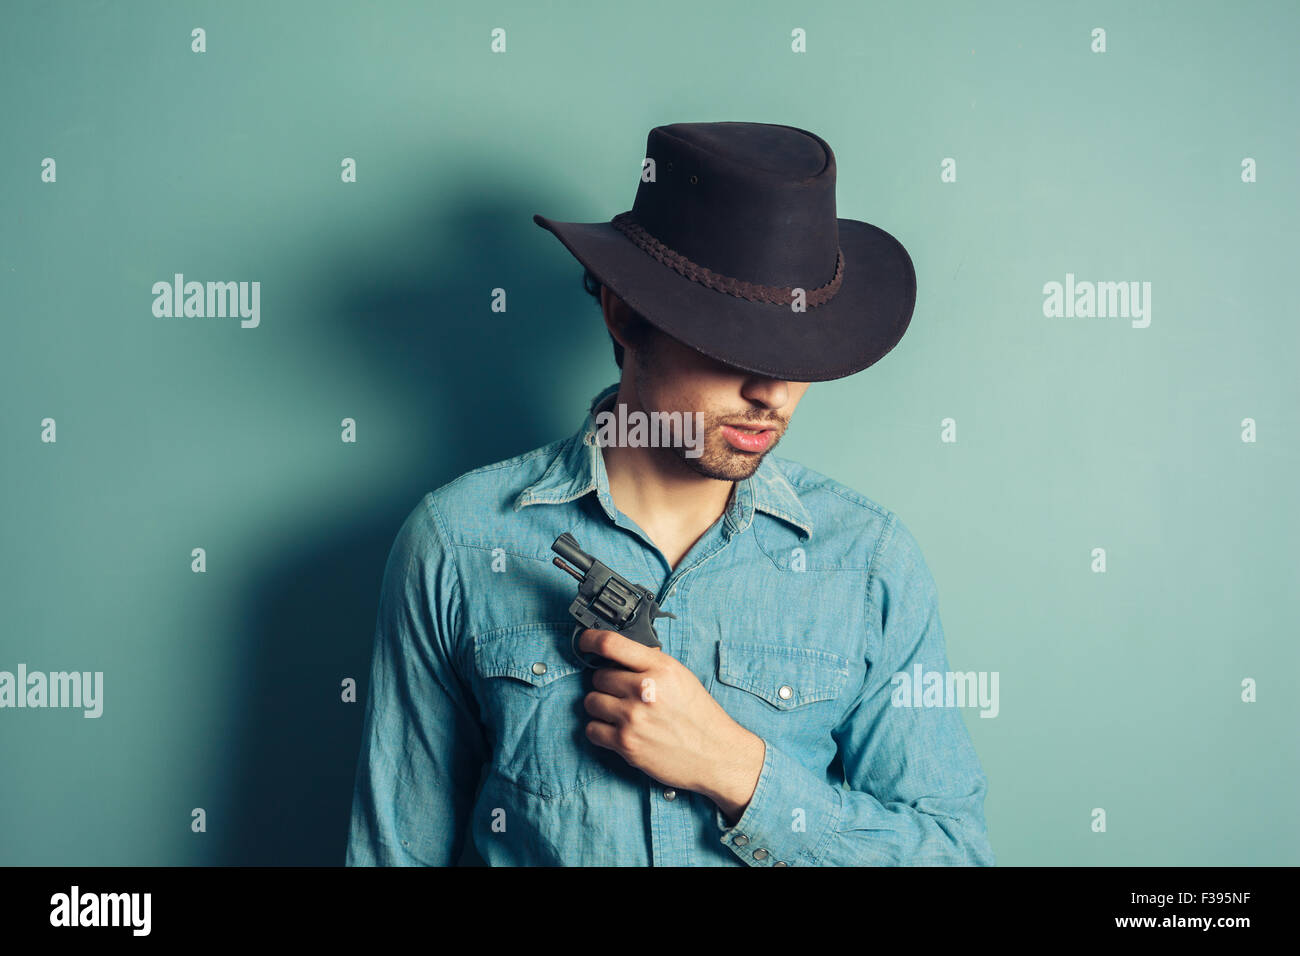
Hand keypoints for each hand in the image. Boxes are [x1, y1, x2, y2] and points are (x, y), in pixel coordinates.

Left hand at [578, 628, 764, 821]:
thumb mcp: (681, 677)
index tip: (584, 642)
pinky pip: (591, 729)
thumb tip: (618, 654)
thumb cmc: (700, 716)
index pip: (611, 644)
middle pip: (598, 676)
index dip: (590, 640)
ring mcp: (632, 717)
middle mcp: (644, 689)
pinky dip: (600, 730)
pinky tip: (617, 730)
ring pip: (591, 701)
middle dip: (607, 683)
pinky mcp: (625, 743)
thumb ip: (650, 663)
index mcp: (660, 667)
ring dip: (601, 706)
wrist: (716, 754)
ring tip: (621, 712)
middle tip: (623, 693)